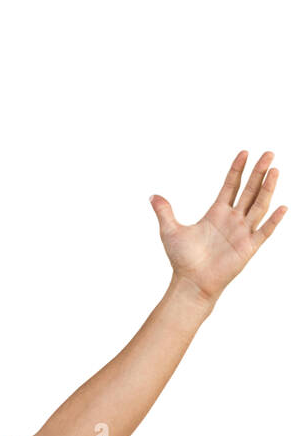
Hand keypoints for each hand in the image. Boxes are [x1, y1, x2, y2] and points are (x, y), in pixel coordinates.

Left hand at [150, 150, 286, 304]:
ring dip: (268, 189)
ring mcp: (242, 232)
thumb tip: (152, 196)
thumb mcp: (170, 231)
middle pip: (249, 191)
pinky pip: (264, 232)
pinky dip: (274, 220)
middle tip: (269, 153)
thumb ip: (164, 212)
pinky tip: (282, 207)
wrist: (191, 282)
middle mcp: (233, 220)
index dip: (237, 169)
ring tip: (275, 170)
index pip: (230, 186)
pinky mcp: (248, 247)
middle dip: (259, 172)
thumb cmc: (182, 259)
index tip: (245, 152)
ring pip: (259, 206)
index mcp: (216, 213)